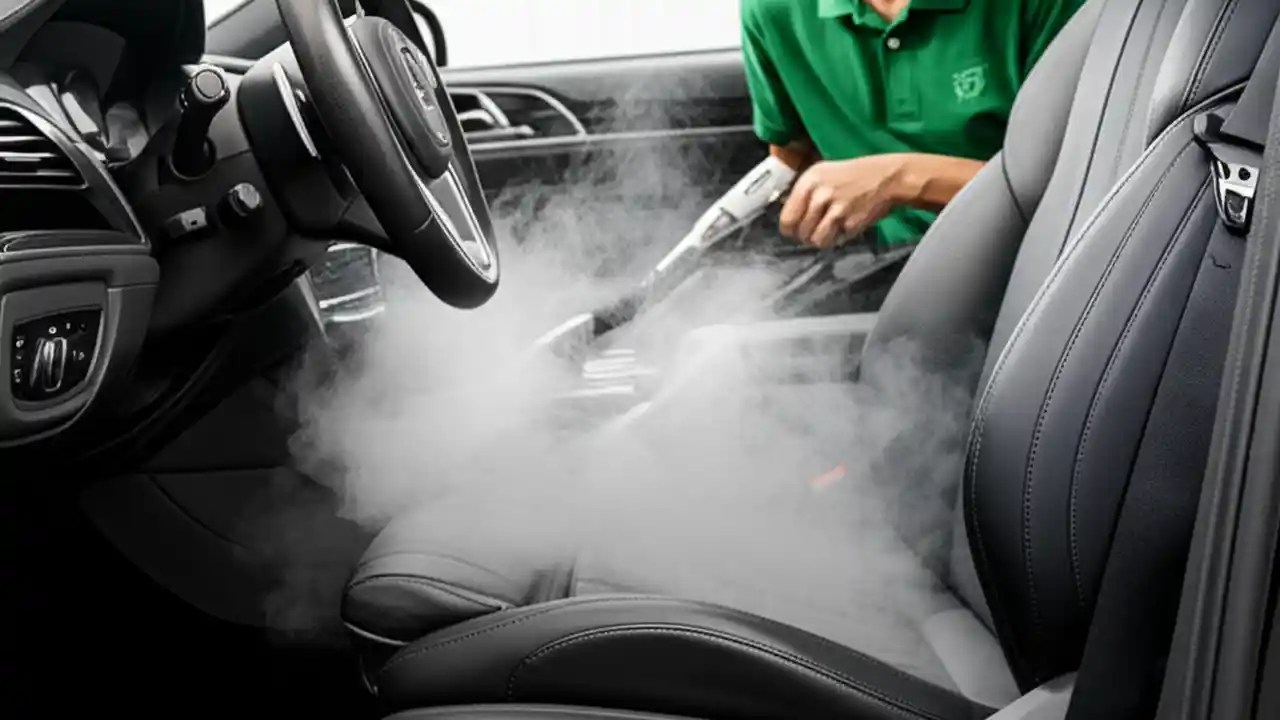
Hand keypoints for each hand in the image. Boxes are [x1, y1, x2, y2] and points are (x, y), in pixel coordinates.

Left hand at [780, 154, 910, 248]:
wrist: (888, 177)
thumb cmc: (855, 176)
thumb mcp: (823, 174)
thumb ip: (804, 194)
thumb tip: (789, 217)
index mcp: (808, 181)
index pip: (786, 218)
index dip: (790, 229)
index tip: (796, 230)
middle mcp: (819, 194)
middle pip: (800, 233)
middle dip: (807, 236)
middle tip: (817, 229)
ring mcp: (836, 209)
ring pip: (817, 240)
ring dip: (824, 239)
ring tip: (832, 229)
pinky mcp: (851, 222)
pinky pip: (836, 241)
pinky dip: (840, 237)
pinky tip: (847, 225)